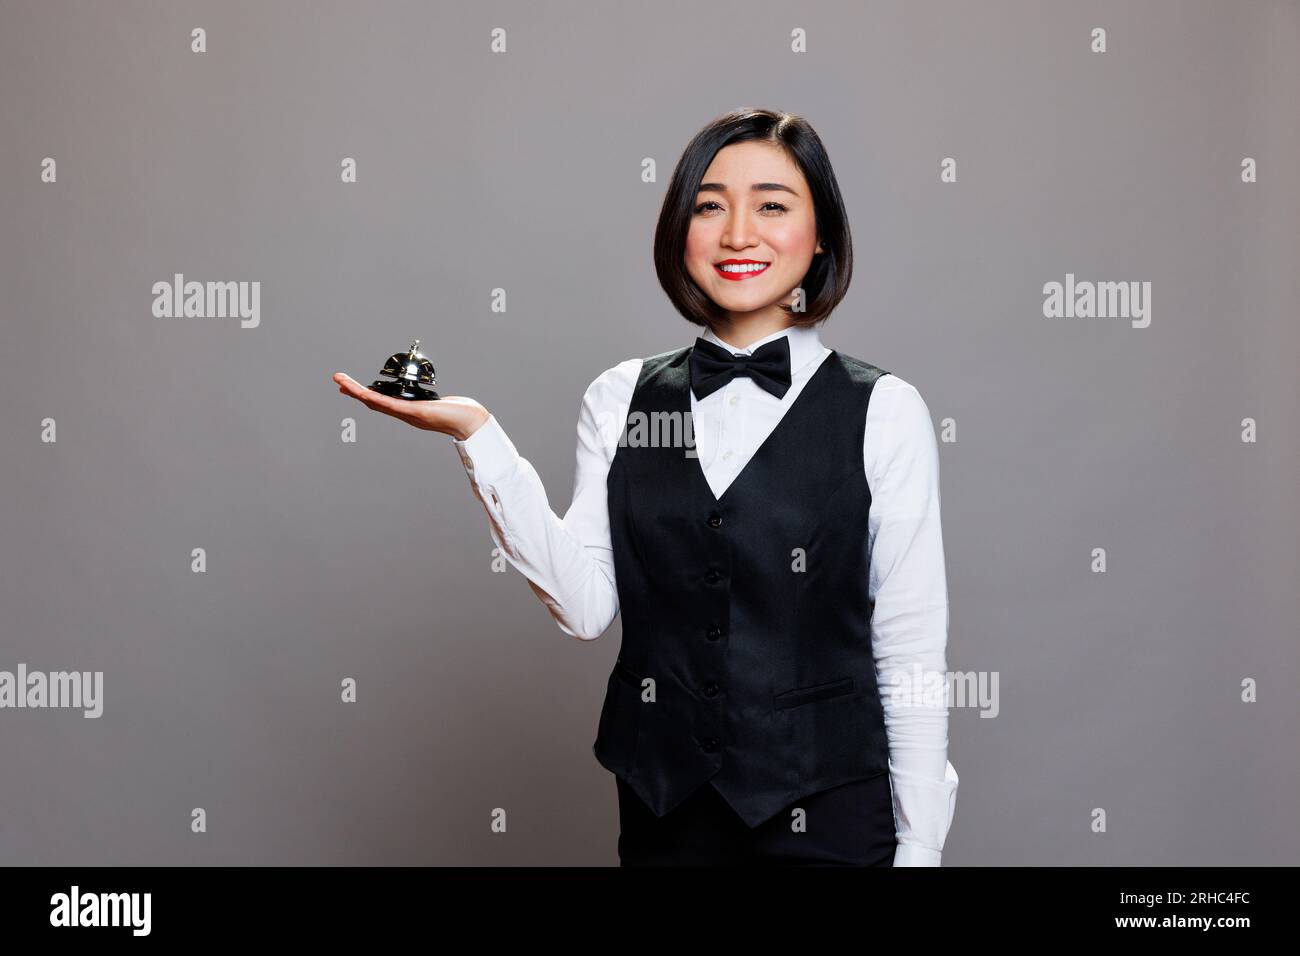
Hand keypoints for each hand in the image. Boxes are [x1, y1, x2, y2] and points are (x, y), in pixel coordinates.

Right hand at [332, 372, 489, 440]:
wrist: (471, 422)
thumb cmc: (459, 413)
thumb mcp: (438, 402)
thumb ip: (430, 400)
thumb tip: (431, 398)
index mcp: (407, 410)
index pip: (380, 402)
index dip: (363, 395)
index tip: (350, 387)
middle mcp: (404, 414)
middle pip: (373, 402)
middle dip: (353, 391)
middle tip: (337, 380)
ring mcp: (408, 414)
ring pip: (376, 402)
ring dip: (357, 392)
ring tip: (341, 382)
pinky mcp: (414, 411)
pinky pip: (390, 404)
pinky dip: (374, 398)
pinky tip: (363, 393)